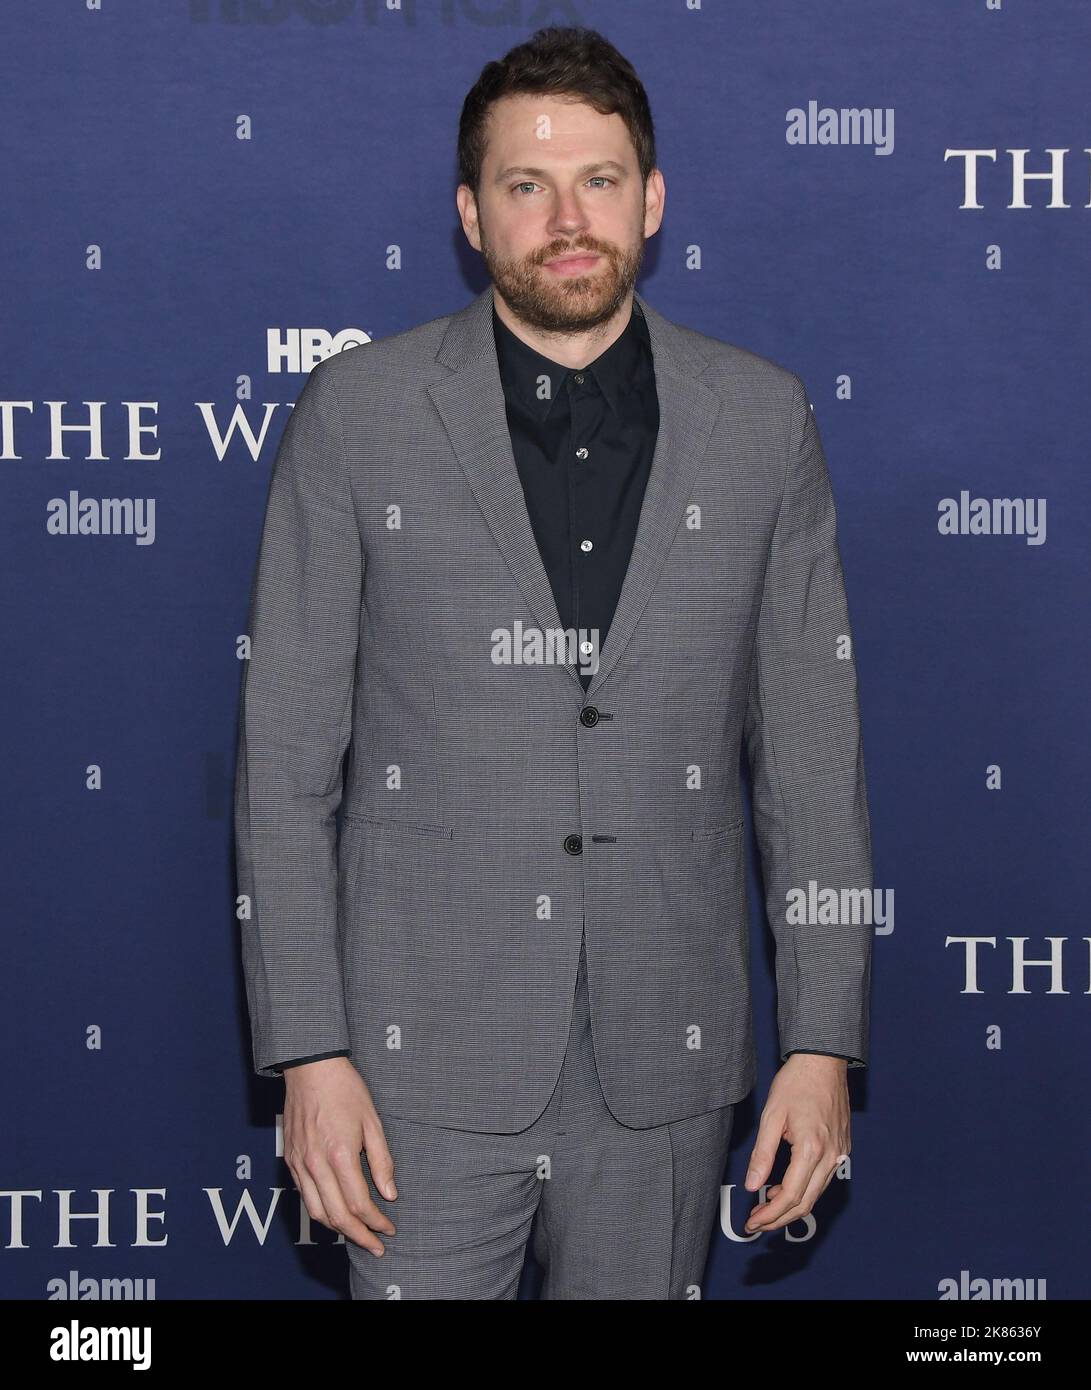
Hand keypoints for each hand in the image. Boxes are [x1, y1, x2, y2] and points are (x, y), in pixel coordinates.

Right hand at [282, 1057, 397, 1255]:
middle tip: (376, 1246)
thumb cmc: (345, 1089)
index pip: (358, 1204)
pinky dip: (320, 1211)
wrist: (311, 1068)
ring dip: (338, 1229)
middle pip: (337, 1216)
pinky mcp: (290, 1159)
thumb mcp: (373, 1121)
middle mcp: (316, 1164)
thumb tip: (389, 1193)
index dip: (375, 1222)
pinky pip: (304, 1195)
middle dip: (359, 1236)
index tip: (389, 1228)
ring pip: (316, 1211)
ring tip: (358, 1234)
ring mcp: (299, 1163)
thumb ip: (381, 1160)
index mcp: (339, 1155)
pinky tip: (335, 1212)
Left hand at [742, 1054, 849, 1234]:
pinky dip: (805, 1190)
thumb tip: (753, 1185)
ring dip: (791, 1207)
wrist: (823, 1061)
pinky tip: (785, 1188)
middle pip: (805, 1203)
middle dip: (779, 1218)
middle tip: (756, 1223)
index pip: (789, 1196)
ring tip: (766, 1208)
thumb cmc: (796, 1083)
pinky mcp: (843, 1148)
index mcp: (811, 1149)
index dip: (769, 1214)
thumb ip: (763, 1154)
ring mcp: (840, 1153)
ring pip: (816, 1194)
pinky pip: (824, 1179)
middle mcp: (831, 1156)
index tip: (752, 1222)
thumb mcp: (771, 1116)